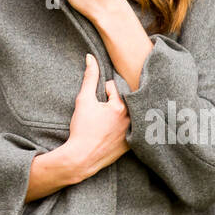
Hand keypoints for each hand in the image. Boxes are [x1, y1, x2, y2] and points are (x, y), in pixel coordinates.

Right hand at [58, 54, 129, 183]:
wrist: (81, 157)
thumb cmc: (81, 128)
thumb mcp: (83, 100)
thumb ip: (90, 77)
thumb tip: (90, 57)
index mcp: (121, 107)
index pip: (114, 88)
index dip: (102, 93)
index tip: (96, 104)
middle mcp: (131, 119)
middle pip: (125, 100)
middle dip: (115, 101)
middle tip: (103, 112)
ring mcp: (133, 132)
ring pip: (130, 113)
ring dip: (122, 113)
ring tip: (108, 121)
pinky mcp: (132, 144)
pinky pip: (133, 129)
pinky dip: (126, 127)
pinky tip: (113, 132)